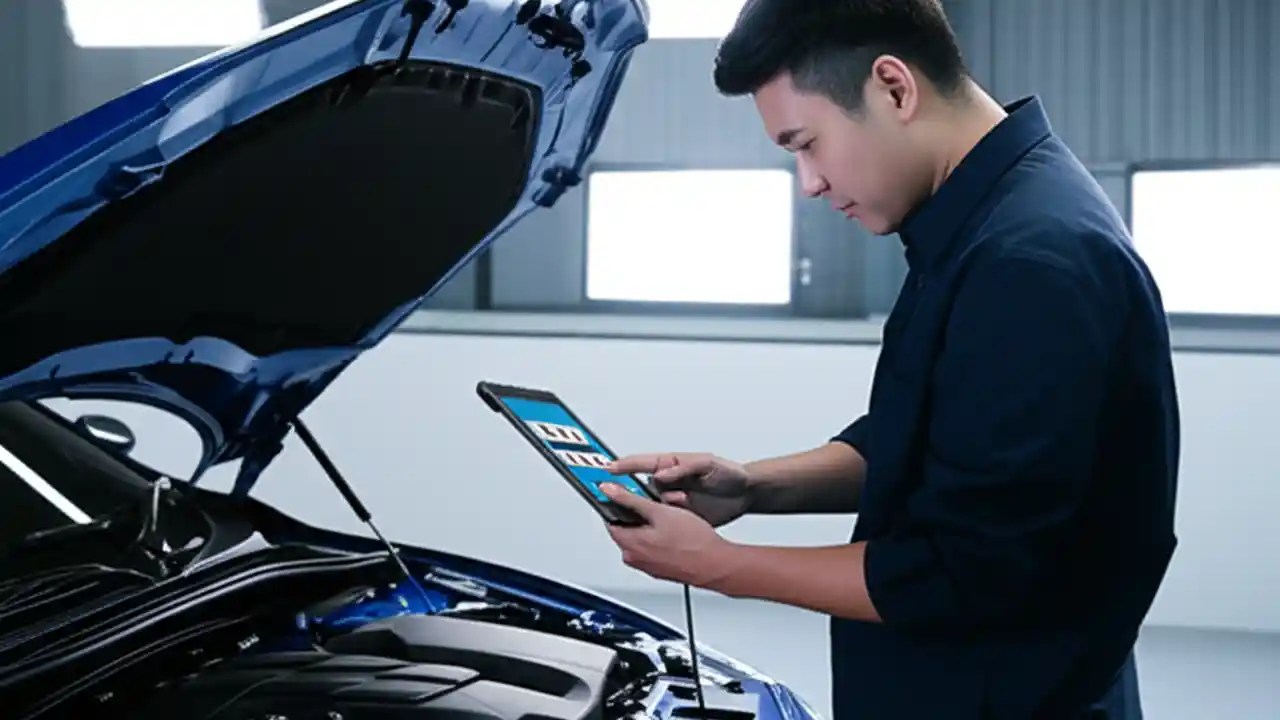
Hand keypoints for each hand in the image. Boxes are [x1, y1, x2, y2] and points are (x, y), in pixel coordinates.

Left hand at [600, 483, 737, 586]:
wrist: (715, 565)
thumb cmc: (693, 542)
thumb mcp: (659, 512)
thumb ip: (630, 500)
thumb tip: (608, 490)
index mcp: (629, 544)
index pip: (610, 520)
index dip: (616, 503)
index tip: (623, 493)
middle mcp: (634, 558)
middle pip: (626, 528)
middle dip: (638, 514)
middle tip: (656, 504)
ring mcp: (647, 565)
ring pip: (641, 537)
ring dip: (651, 525)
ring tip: (670, 517)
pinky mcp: (660, 569)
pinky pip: (652, 548)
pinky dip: (659, 538)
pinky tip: (676, 532)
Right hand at [608, 452, 750, 526]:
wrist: (745, 494)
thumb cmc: (728, 473)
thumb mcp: (707, 464)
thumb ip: (683, 468)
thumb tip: (661, 474)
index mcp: (671, 465)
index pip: (641, 464)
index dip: (623, 466)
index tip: (607, 469)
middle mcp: (668, 483)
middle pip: (639, 487)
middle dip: (629, 492)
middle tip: (619, 495)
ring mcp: (672, 501)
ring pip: (649, 507)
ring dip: (653, 509)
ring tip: (672, 506)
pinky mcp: (679, 517)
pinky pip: (662, 521)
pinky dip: (661, 524)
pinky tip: (667, 524)